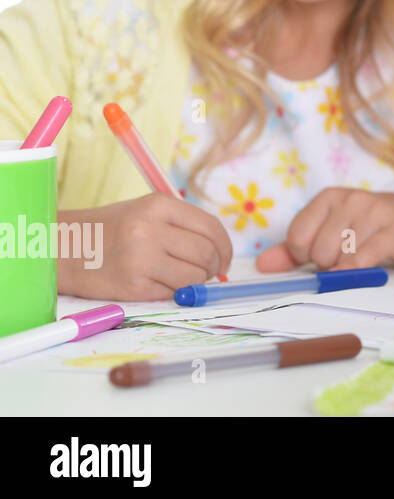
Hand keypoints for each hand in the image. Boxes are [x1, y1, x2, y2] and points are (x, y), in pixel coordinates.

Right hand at [57, 195, 232, 300]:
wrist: (64, 248)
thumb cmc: (111, 230)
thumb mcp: (146, 212)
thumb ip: (183, 225)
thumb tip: (220, 252)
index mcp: (158, 205)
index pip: (211, 228)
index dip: (225, 247)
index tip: (225, 259)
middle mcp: (150, 230)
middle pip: (206, 253)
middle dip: (214, 267)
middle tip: (210, 272)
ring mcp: (141, 259)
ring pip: (194, 276)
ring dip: (198, 282)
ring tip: (185, 278)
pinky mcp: (133, 285)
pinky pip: (173, 293)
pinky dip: (176, 292)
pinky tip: (162, 284)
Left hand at [255, 187, 393, 272]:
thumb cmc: (374, 228)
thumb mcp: (333, 231)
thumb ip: (296, 249)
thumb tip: (263, 265)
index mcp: (330, 197)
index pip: (297, 236)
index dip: (303, 256)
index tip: (318, 256)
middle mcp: (351, 200)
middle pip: (318, 250)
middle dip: (326, 264)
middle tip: (344, 258)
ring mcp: (375, 214)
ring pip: (340, 256)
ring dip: (345, 269)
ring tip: (359, 259)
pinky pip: (364, 258)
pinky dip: (355, 271)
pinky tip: (357, 273)